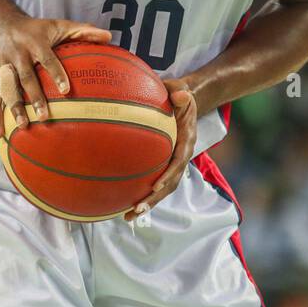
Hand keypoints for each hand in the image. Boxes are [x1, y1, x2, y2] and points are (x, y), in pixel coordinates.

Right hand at [0, 15, 112, 136]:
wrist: (4, 24)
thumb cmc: (39, 29)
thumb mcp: (60, 25)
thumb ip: (83, 31)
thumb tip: (109, 36)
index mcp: (36, 42)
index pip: (47, 59)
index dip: (56, 73)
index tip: (66, 90)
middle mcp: (18, 54)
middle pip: (26, 77)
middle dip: (34, 97)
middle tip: (45, 116)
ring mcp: (4, 65)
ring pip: (7, 88)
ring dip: (14, 107)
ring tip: (24, 125)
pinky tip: (0, 133)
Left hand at [123, 78, 197, 222]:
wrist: (184, 101)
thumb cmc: (179, 94)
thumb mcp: (182, 89)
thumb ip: (180, 92)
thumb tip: (181, 94)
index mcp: (187, 140)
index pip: (179, 161)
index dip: (169, 175)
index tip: (156, 186)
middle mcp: (181, 156)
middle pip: (170, 183)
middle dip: (154, 199)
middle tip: (137, 209)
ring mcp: (172, 162)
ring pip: (162, 188)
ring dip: (147, 203)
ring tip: (127, 216)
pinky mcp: (163, 164)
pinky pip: (152, 181)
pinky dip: (140, 194)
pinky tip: (120, 202)